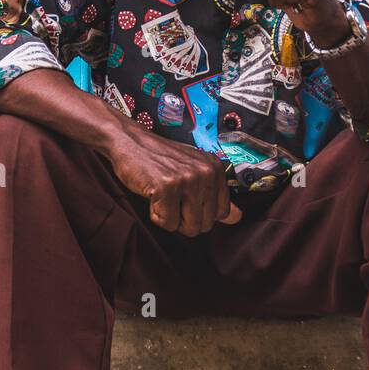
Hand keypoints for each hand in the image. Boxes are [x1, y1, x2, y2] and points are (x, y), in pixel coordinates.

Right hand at [106, 122, 241, 234]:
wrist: (130, 142)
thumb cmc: (161, 160)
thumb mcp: (194, 173)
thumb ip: (216, 196)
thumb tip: (237, 217)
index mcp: (216, 169)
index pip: (221, 214)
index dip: (199, 212)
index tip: (185, 195)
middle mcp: (206, 172)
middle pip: (204, 224)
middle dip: (184, 218)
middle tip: (171, 195)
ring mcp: (187, 179)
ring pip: (188, 227)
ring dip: (170, 218)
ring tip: (163, 195)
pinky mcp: (166, 187)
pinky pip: (167, 223)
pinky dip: (156, 215)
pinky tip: (152, 194)